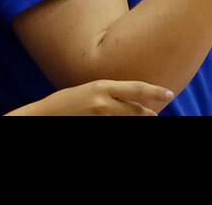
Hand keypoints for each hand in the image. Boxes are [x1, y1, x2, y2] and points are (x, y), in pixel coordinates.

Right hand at [7, 80, 173, 115]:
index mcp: (103, 86)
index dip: (155, 91)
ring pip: (126, 119)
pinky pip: (114, 125)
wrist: (42, 115)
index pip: (136, 88)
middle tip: (158, 115)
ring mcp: (97, 115)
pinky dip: (122, 124)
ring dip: (137, 119)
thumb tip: (132, 96)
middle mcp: (102, 100)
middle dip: (149, 113)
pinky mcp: (94, 125)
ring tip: (147, 118)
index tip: (170, 93)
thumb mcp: (91, 89)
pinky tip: (125, 123)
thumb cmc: (67, 101)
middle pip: (134, 109)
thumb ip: (110, 92)